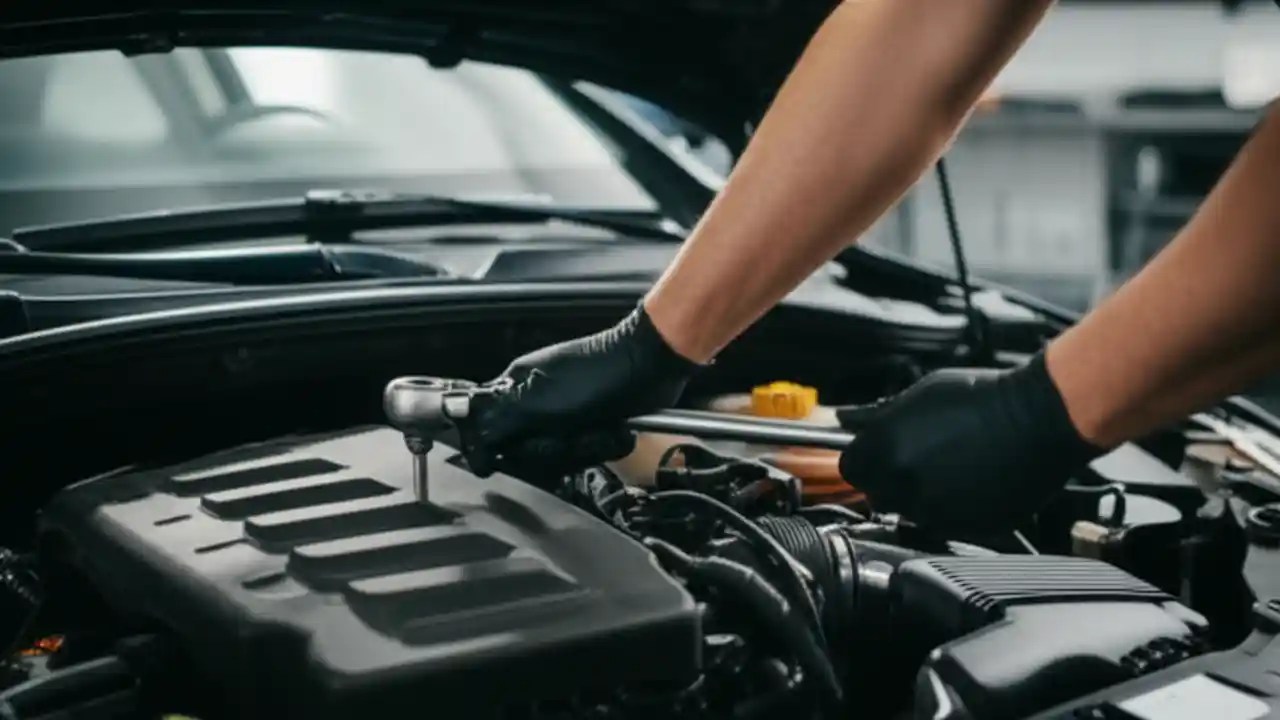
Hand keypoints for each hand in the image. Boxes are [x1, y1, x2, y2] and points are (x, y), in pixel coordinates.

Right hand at [462, 303, 700, 483]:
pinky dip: (604, 444)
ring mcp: (566, 413)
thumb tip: (471, 442)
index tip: (518, 452)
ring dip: (584, 448)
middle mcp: (538, 401)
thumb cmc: (598, 373)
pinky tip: (613, 432)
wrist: (650, 366)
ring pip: (559, 456)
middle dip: (554, 449)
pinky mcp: (593, 423)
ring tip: (598, 429)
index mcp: (517, 388)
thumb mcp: (536, 400)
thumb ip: (498, 420)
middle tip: (570, 433)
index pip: (490, 431)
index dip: (505, 448)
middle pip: (528, 450)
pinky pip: (588, 452)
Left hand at [836, 353, 1103, 534]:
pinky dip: (953, 509)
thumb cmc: (984, 398)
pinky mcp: (968, 529)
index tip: (878, 454)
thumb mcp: (921, 395)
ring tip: (952, 466)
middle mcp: (906, 488)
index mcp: (886, 451)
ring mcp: (937, 513)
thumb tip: (848, 418)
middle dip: (891, 479)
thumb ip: (879, 414)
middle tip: (919, 458)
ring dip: (922, 496)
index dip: (865, 460)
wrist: (1040, 418)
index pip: (851, 469)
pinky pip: (946, 524)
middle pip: (879, 494)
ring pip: (912, 513)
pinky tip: (970, 481)